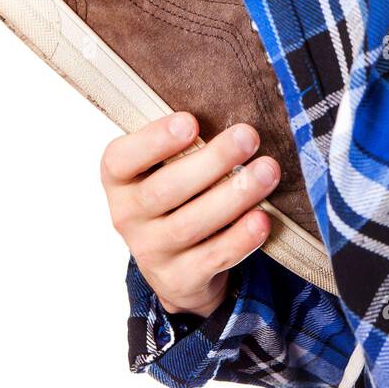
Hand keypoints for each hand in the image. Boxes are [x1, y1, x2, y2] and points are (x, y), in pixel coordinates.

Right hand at [101, 113, 279, 319]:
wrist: (177, 264)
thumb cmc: (179, 192)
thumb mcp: (167, 166)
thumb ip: (186, 142)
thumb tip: (233, 107)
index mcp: (120, 179)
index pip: (122, 159)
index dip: (153, 141)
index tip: (190, 122)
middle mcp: (127, 216)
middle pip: (165, 190)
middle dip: (211, 161)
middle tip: (249, 136)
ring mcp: (151, 252)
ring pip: (190, 224)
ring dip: (233, 196)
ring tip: (268, 171)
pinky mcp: (179, 279)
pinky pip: (212, 258)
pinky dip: (239, 238)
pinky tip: (263, 218)